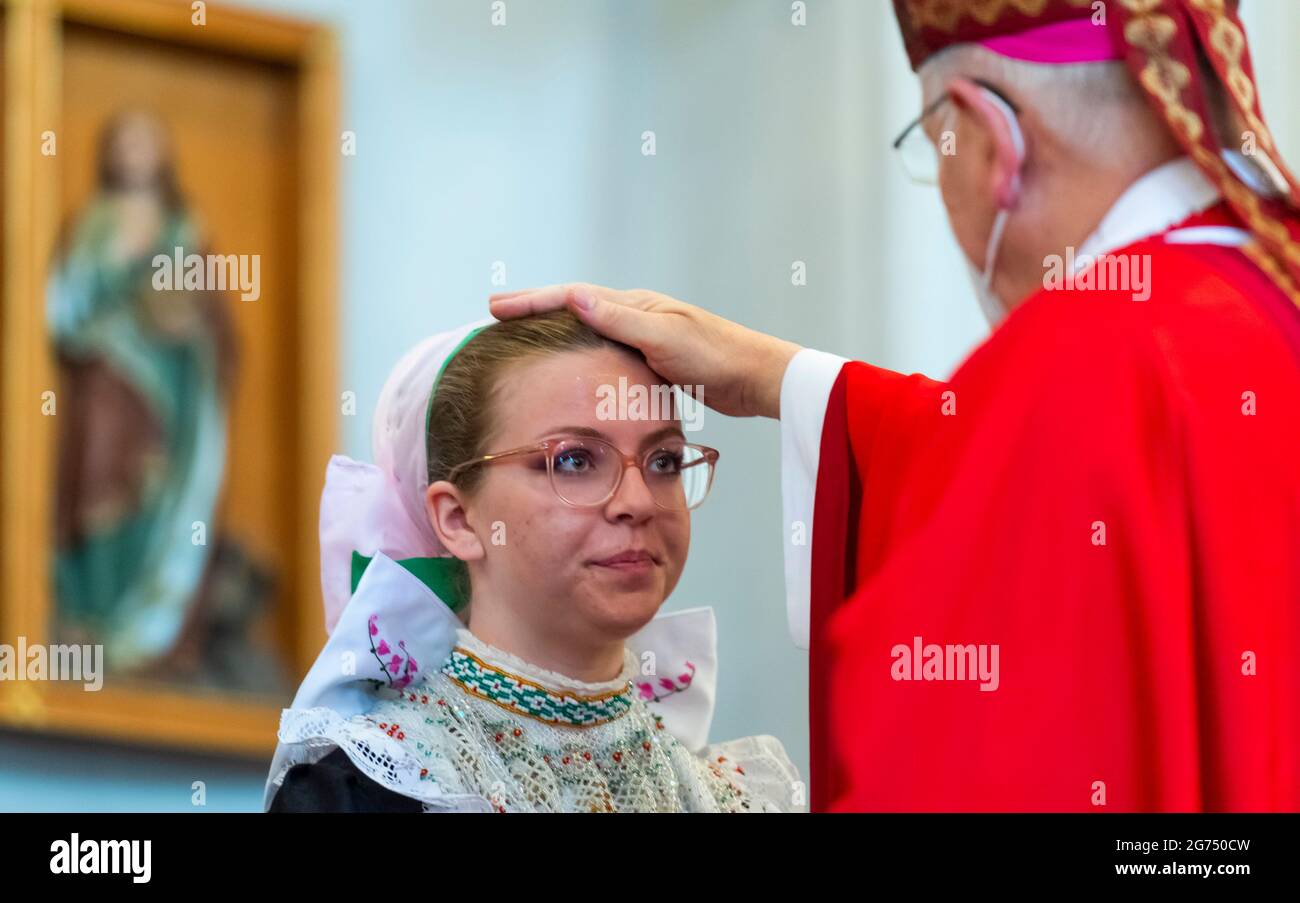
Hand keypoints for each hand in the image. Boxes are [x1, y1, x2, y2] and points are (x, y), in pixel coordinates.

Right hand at [489, 283, 801, 418]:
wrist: (755, 377)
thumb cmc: (715, 356)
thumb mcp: (663, 337)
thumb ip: (619, 318)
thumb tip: (575, 295)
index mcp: (635, 305)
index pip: (571, 296)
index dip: (531, 301)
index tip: (495, 306)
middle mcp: (637, 314)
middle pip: (573, 306)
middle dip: (534, 308)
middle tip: (495, 312)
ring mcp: (645, 336)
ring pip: (587, 327)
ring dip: (553, 327)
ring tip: (522, 333)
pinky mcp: (653, 359)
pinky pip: (604, 348)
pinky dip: (579, 349)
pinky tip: (572, 362)